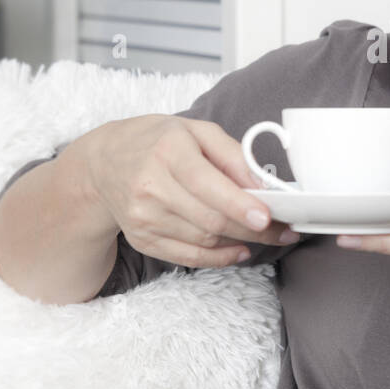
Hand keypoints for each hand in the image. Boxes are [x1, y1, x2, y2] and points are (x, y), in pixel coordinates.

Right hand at [79, 114, 298, 267]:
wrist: (105, 162)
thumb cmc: (159, 141)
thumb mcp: (197, 131)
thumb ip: (232, 154)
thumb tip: (262, 185)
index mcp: (167, 152)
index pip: (206, 184)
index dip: (239, 204)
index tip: (267, 217)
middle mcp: (150, 186)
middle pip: (210, 219)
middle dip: (253, 229)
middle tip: (284, 230)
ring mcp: (142, 217)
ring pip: (203, 240)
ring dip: (241, 241)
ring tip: (265, 235)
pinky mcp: (141, 239)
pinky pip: (188, 257)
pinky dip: (219, 257)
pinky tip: (239, 249)